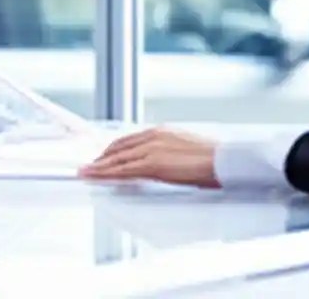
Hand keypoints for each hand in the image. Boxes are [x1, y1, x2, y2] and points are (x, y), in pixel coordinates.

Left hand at [78, 127, 218, 186]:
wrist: (223, 160)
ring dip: (98, 166)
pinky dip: (106, 174)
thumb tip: (164, 163)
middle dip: (102, 158)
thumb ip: (170, 153)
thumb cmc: (213, 158)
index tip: (104, 155)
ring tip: (85, 172)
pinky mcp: (153, 164)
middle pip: (119, 147)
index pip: (130, 139)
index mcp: (163, 131)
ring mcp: (152, 149)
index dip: (114, 149)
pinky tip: (96, 177)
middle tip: (89, 166)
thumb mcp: (187, 149)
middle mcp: (154, 136)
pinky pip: (123, 171)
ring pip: (117, 159)